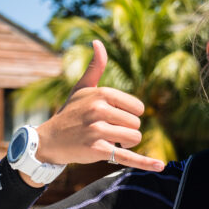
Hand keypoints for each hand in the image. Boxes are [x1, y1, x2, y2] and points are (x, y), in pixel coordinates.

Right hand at [32, 40, 164, 172]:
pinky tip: (160, 166)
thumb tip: (98, 42)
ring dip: (126, 144)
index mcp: (101, 93)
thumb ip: (95, 67)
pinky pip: (127, 157)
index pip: (137, 107)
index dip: (130, 116)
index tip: (114, 118)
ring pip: (134, 138)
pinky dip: (145, 162)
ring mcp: (97, 130)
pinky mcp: (96, 150)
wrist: (49, 140)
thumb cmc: (70, 113)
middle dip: (127, 131)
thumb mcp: (82, 88)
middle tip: (108, 132)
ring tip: (110, 142)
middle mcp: (99, 109)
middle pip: (136, 124)